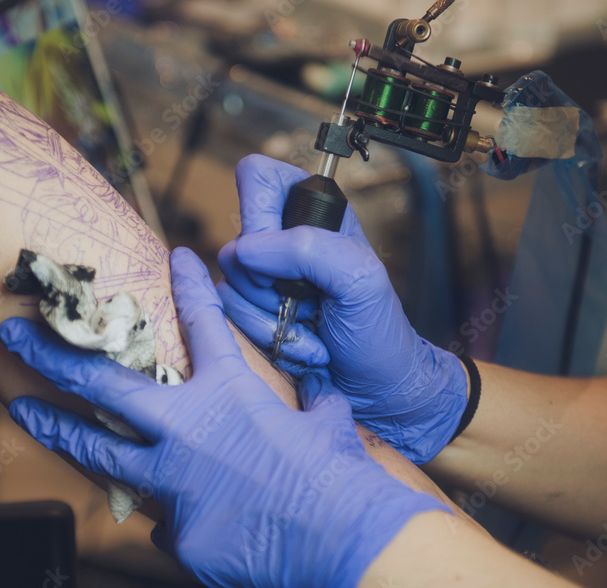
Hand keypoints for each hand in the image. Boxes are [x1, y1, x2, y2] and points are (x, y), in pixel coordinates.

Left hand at [0, 247, 446, 587]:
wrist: (345, 543)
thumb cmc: (342, 477)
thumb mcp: (329, 424)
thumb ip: (312, 403)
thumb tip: (317, 393)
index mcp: (230, 391)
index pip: (204, 322)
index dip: (189, 285)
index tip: (175, 256)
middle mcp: (187, 428)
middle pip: (103, 384)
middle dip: (53, 355)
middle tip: (17, 333)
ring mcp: (172, 480)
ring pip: (97, 449)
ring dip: (56, 428)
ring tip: (22, 410)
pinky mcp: (177, 531)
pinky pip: (159, 522)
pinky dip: (164, 518)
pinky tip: (161, 521)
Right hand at [219, 155, 467, 463]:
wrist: (375, 391)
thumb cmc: (378, 332)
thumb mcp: (360, 279)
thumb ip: (307, 248)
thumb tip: (246, 248)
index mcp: (311, 213)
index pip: (257, 178)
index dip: (260, 215)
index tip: (287, 256)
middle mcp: (281, 241)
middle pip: (236, 241)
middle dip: (269, 283)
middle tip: (308, 301)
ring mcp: (263, 280)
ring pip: (228, 284)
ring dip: (270, 317)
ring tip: (311, 327)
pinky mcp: (251, 314)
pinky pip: (228, 317)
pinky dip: (265, 337)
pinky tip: (299, 345)